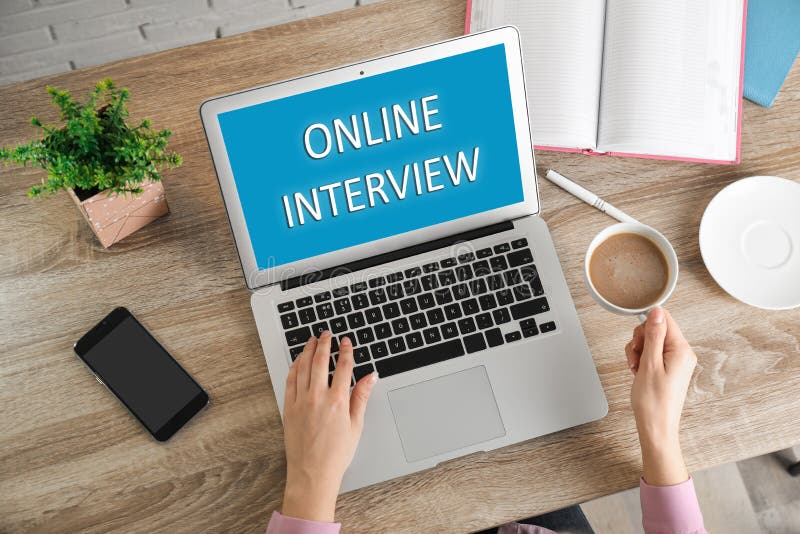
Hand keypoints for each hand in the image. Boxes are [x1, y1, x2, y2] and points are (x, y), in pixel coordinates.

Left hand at [281, 332, 376, 521]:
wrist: (313, 473)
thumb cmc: (336, 454)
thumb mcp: (356, 425)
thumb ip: (361, 397)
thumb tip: (370, 378)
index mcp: (337, 401)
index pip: (343, 367)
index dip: (345, 351)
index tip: (346, 342)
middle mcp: (318, 397)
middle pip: (321, 361)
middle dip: (325, 343)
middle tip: (328, 334)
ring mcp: (301, 401)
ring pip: (304, 367)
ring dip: (308, 350)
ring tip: (312, 340)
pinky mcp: (289, 408)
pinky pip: (290, 380)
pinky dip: (294, 366)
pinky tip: (298, 360)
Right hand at [625, 307, 696, 485]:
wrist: (656, 426)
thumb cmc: (653, 402)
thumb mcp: (649, 364)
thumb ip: (653, 336)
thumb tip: (656, 312)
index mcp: (681, 350)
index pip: (664, 319)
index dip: (646, 327)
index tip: (638, 342)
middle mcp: (682, 353)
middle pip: (656, 329)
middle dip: (640, 340)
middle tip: (635, 358)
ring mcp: (676, 361)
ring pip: (651, 341)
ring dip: (638, 351)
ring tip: (636, 368)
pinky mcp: (669, 368)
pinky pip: (652, 353)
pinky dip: (641, 360)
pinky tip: (638, 371)